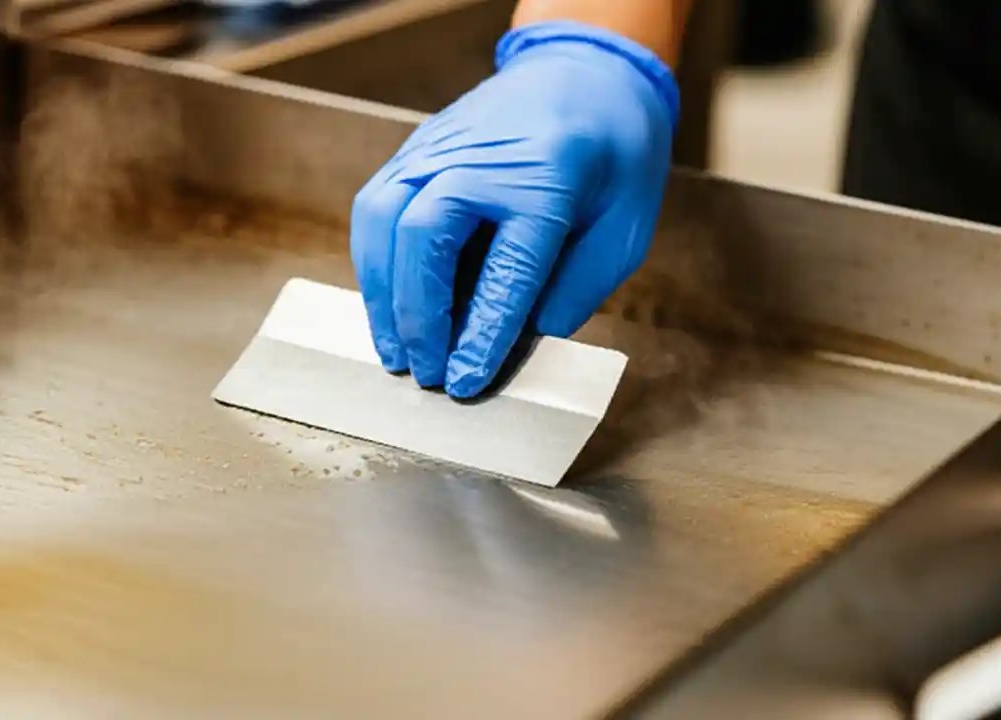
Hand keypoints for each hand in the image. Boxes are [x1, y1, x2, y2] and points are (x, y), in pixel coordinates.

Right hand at [350, 22, 677, 397]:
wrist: (587, 70)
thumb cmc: (616, 154)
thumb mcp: (626, 226)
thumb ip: (578, 286)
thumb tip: (521, 337)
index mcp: (547, 178)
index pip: (506, 271)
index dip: (481, 333)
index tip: (465, 382)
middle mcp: (482, 158)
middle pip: (424, 237)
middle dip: (417, 316)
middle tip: (424, 372)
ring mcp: (441, 146)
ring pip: (383, 220)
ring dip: (382, 293)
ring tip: (394, 350)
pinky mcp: (418, 148)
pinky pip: (376, 205)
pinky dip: (374, 261)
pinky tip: (387, 302)